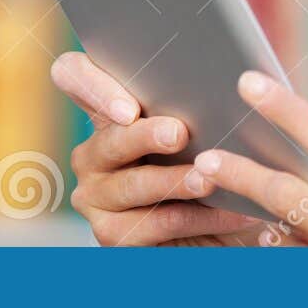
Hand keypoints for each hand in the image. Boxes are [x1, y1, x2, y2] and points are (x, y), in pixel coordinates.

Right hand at [50, 51, 269, 246]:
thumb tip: (235, 73)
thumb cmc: (214, 158)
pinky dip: (198, 217)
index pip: (72, 74)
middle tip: (179, 134)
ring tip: (210, 179)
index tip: (128, 108)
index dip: (91, 85)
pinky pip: (156, 223)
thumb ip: (198, 96)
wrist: (226, 223)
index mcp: (108, 110)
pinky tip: (229, 212)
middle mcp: (93, 152)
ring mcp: (96, 195)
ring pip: (133, 185)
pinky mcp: (111, 235)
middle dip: (145, 136)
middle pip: (109, 139)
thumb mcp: (206, 123)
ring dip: (175, 181)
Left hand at [192, 70, 307, 246]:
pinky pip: (290, 270)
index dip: (289, 111)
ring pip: (281, 245)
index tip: (249, 81)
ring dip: (241, 224)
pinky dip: (263, 256)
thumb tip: (301, 144)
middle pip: (293, 199)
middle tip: (203, 157)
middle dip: (245, 175)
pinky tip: (240, 244)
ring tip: (208, 200)